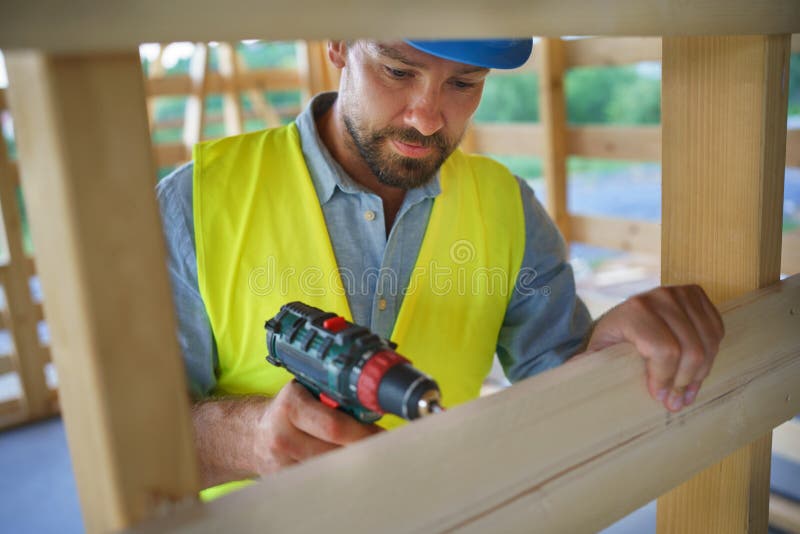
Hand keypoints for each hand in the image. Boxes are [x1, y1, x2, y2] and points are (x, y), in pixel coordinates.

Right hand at [252, 381, 382, 474]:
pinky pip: (320, 479)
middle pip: (335, 451)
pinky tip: (344, 465)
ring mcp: (281, 463)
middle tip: (382, 446)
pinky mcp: (283, 481)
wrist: (251, 434)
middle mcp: (282, 436)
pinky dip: (336, 473)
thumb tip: (374, 407)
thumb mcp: (307, 391)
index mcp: (291, 405)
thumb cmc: (289, 408)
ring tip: (364, 453)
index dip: (362, 432)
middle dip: (362, 448)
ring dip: (351, 462)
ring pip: (330, 468)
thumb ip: (334, 396)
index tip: (382, 434)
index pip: (334, 426)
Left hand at [586, 284, 723, 411]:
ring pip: (707, 343)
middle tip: (676, 402)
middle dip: (684, 382)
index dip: (665, 378)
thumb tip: (576, 380)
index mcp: (633, 310)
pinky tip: (696, 369)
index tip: (660, 398)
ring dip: (700, 373)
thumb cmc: (613, 341)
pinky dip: (711, 354)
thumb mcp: (598, 354)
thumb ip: (589, 367)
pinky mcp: (698, 294)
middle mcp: (660, 297)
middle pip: (690, 350)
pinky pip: (717, 331)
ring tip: (687, 391)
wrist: (625, 315)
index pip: (664, 350)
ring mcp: (681, 293)